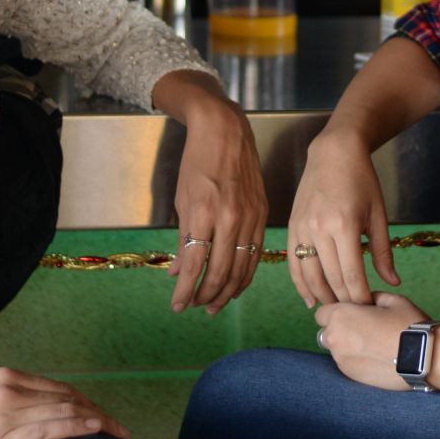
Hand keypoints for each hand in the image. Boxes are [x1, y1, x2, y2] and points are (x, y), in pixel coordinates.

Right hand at [0, 367, 129, 438]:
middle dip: (98, 413)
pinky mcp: (3, 438)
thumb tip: (42, 407)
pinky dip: (76, 428)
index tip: (104, 417)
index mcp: (5, 378)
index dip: (87, 402)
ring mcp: (7, 413)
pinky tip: (95, 431)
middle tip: (120, 430)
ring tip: (117, 435)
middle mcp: (9, 389)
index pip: (59, 389)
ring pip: (64, 412)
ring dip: (97, 422)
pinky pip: (49, 430)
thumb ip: (12, 399)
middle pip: (67, 398)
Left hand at [164, 84, 267, 314]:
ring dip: (227, 291)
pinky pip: (255, 252)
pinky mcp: (262, 213)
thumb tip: (177, 272)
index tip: (177, 306)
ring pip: (242, 267)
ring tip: (214, 305)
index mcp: (203, 212)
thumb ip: (183, 238)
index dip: (185, 290)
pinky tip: (236, 284)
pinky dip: (246, 273)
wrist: (225, 130)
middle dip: (206, 296)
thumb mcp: (182, 199)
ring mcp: (250, 216)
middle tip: (195, 307)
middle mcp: (229, 217)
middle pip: (221, 271)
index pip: (195, 264)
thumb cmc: (197, 161)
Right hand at [287, 127, 398, 306]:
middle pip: (331, 278)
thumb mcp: (378, 214)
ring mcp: (302, 228)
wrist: (333, 153)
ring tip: (336, 310)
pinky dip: (301, 284)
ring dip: (323, 296)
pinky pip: (294, 263)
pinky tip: (310, 299)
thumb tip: (391, 283)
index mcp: (345, 225)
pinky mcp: (292, 227)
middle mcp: (320, 229)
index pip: (352, 275)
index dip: (361, 297)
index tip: (369, 309)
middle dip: (345, 300)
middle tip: (356, 315)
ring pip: (310, 275)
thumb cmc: (362, 181)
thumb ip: (382, 251)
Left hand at [315, 292, 427, 390]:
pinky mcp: (351, 377)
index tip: (353, 313)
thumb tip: (365, 301)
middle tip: (366, 329)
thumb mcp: (391, 299)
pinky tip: (377, 358)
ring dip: (348, 345)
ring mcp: (341, 360)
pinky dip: (357, 360)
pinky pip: (347, 363)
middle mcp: (334, 339)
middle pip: (328, 332)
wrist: (423, 357)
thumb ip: (371, 297)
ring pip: (337, 349)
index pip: (322, 313)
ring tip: (375, 345)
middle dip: (341, 329)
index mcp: (340, 316)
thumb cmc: (407, 323)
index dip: (337, 311)